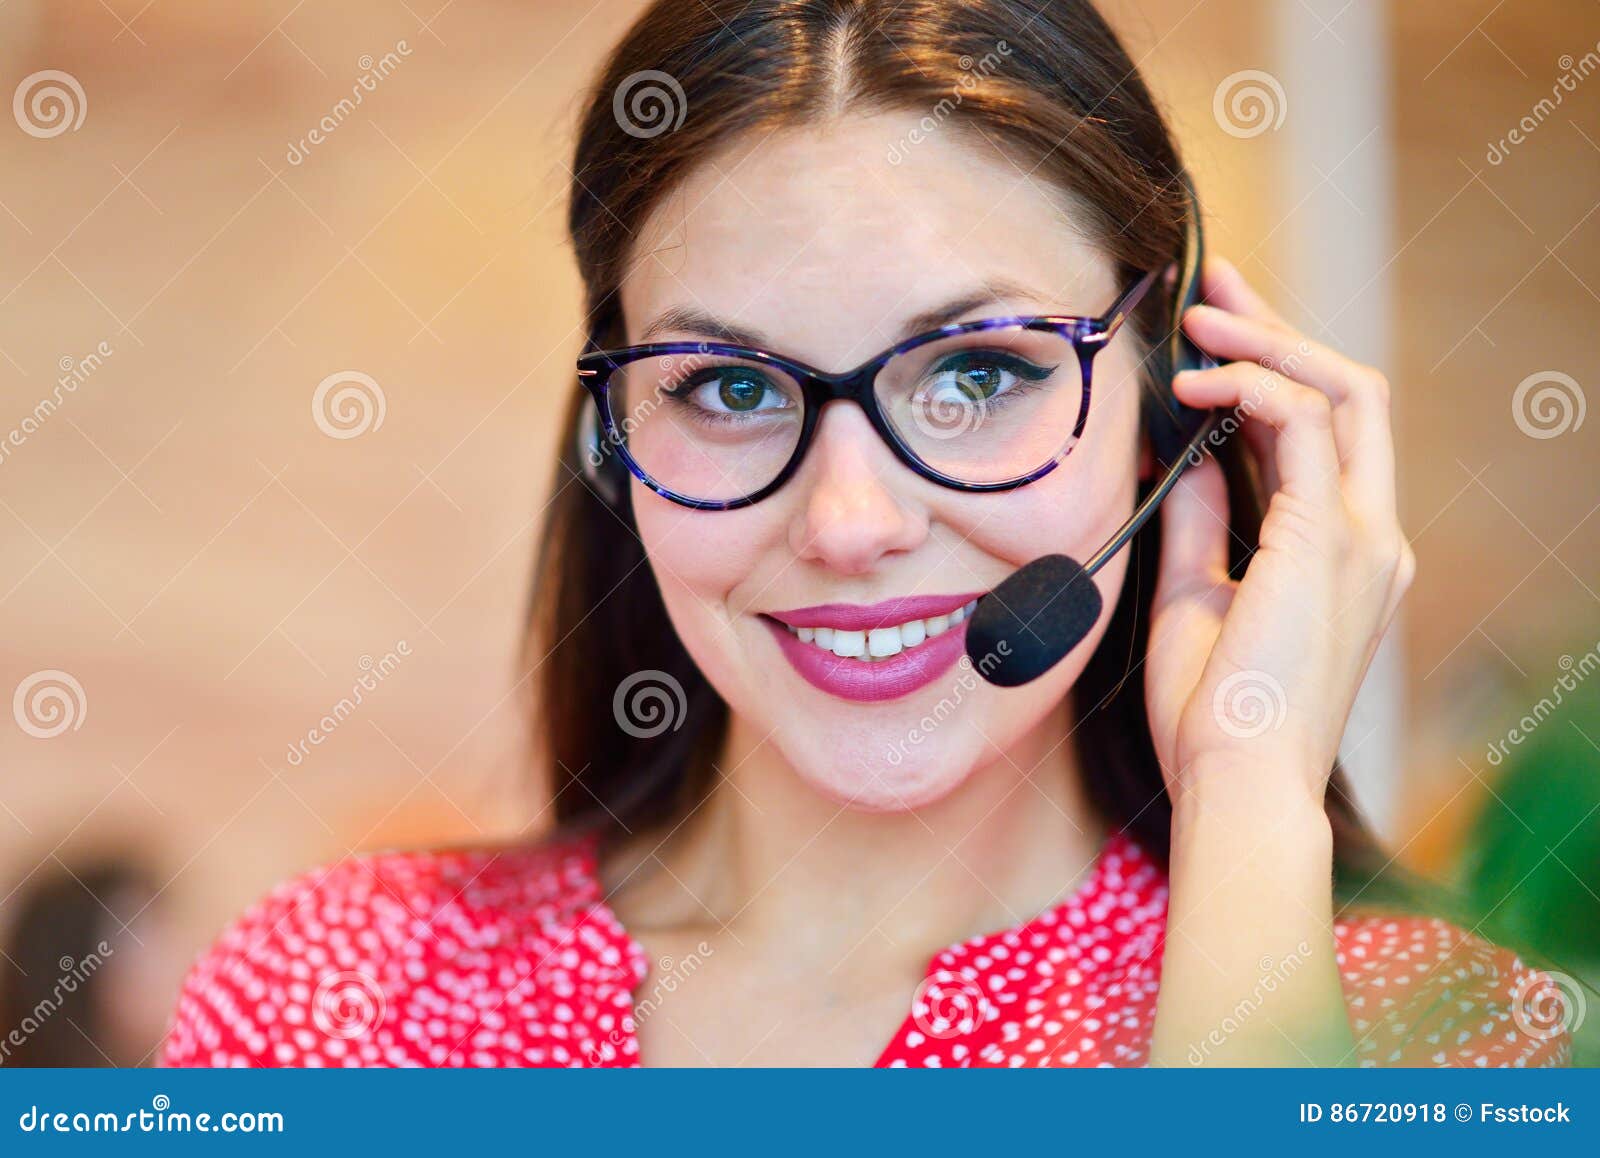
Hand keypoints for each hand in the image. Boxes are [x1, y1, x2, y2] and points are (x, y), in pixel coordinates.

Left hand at [1142, 257, 1415, 804]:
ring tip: (1199, 315)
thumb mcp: (1196, 599)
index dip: (1275, 366)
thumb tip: (1181, 456)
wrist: (1237, 785)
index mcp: (1344, 557)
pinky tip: (1195, 384)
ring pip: (1340, 392)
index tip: (1217, 326)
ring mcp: (1361, 537)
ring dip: (1265, 342)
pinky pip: (1301, 425)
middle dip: (1280, 327)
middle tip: (1215, 282)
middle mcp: (1371, 538)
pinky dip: (1250, 387)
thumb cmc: (1215, 716)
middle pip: (1348, 394)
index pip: (1326, 433)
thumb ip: (1202, 523)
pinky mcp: (1330, 540)